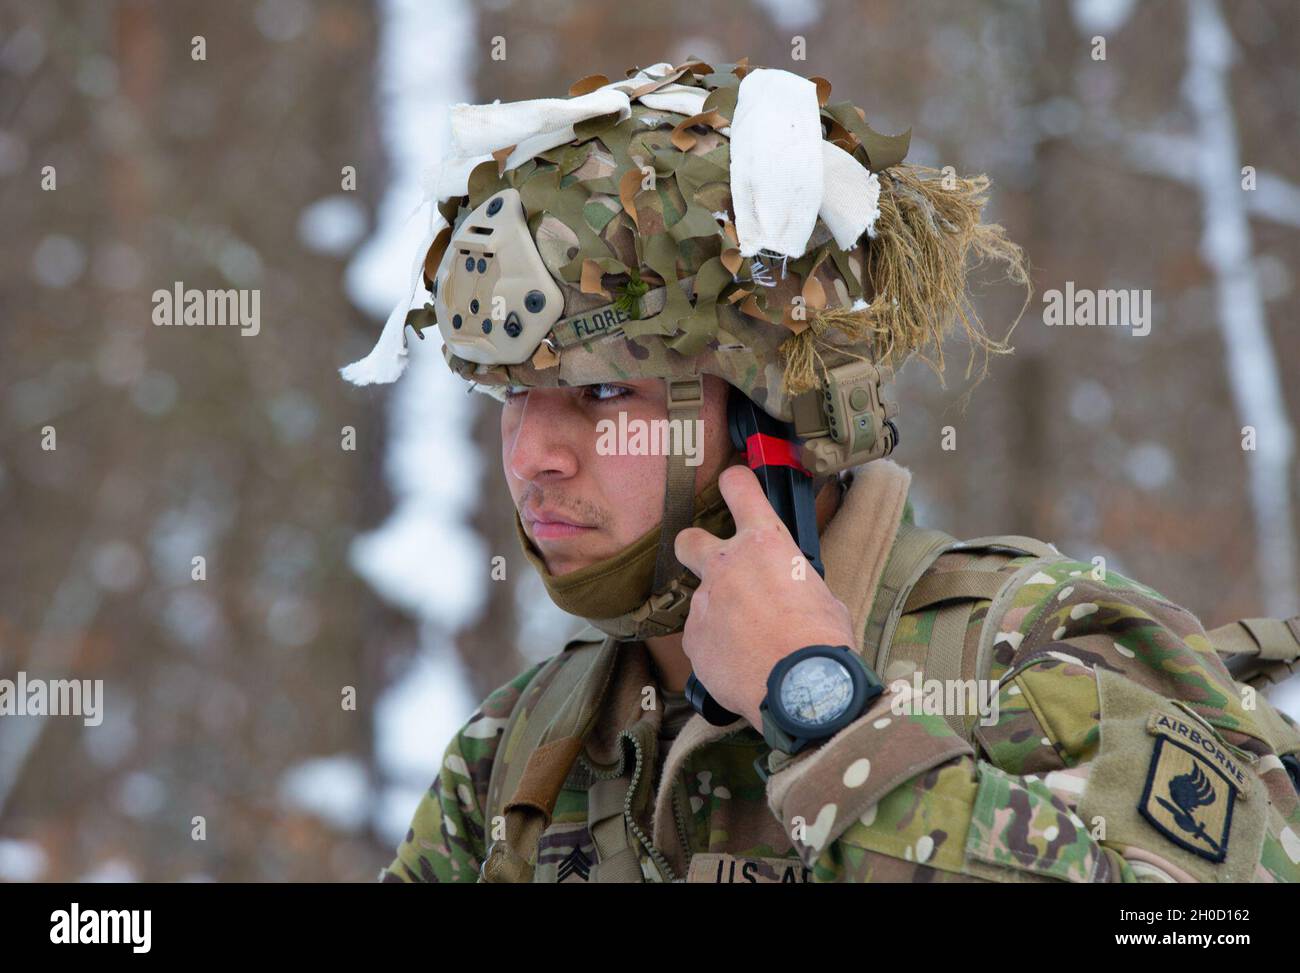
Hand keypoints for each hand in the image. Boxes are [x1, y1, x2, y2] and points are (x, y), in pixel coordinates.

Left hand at [674, 464, 857, 727]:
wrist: (800, 688)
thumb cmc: (822, 642)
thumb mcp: (822, 598)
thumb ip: (795, 584)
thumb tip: (792, 594)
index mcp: (765, 544)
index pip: (739, 489)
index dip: (735, 483)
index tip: (733, 483)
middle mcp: (726, 565)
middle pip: (689, 540)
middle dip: (696, 548)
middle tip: (714, 566)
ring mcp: (704, 602)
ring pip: (703, 600)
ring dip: (720, 614)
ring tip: (749, 644)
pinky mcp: (693, 639)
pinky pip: (701, 636)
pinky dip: (716, 647)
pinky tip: (739, 664)